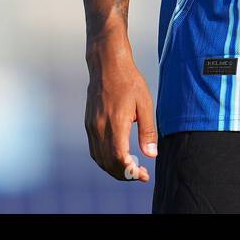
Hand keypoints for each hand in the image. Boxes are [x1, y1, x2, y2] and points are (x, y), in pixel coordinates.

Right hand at [84, 34, 157, 180]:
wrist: (107, 65)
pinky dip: (105, 160)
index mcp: (115, 123)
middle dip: (124, 174)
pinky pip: (94, 150)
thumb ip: (148, 131)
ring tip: (131, 168)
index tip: (144, 175)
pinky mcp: (88, 124)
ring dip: (114, 169)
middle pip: (108, 163)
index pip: (119, 158)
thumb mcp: (146, 104)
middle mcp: (99, 128)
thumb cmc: (129, 81)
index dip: (131, 171)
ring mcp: (91, 127)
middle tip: (141, 175)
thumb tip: (151, 155)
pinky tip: (118, 157)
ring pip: (99, 159)